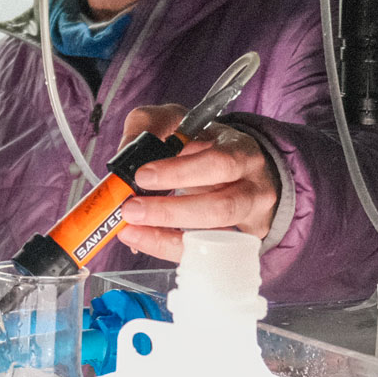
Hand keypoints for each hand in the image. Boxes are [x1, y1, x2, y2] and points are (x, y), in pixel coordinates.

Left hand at [112, 104, 278, 259]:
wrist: (237, 167)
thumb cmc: (204, 145)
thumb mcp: (178, 121)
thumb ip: (148, 126)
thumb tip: (125, 155)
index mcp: (242, 151)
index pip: (219, 163)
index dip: (180, 172)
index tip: (143, 176)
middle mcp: (253, 188)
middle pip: (221, 207)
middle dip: (171, 212)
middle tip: (132, 210)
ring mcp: (248, 221)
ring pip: (215, 238)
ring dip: (167, 237)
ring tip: (131, 230)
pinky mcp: (239, 245)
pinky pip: (205, 255)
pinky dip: (171, 249)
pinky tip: (145, 240)